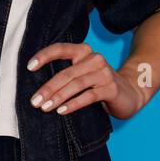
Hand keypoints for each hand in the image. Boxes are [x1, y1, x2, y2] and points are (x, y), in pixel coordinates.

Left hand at [25, 42, 149, 121]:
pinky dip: (73, 104)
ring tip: (45, 108)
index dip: (44, 56)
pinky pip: (88, 96)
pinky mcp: (111, 88)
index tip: (29, 67)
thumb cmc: (99, 85)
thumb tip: (38, 88)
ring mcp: (104, 73)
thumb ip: (66, 74)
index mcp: (84, 52)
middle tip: (35, 101)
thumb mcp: (83, 74)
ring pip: (76, 84)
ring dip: (58, 97)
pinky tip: (62, 111)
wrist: (131, 93)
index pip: (61, 49)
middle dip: (48, 88)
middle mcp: (95, 59)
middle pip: (66, 73)